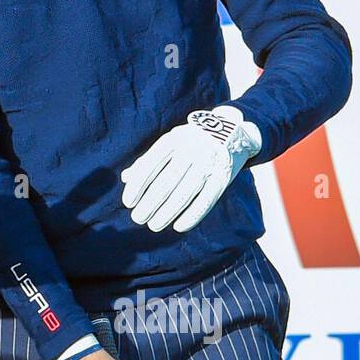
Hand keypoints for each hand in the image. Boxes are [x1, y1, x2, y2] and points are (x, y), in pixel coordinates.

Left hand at [121, 105, 260, 233]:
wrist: (234, 132)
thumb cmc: (192, 141)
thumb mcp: (171, 142)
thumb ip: (149, 158)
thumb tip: (125, 178)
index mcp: (173, 139)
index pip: (150, 164)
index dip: (137, 185)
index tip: (128, 203)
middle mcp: (191, 149)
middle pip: (166, 181)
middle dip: (149, 203)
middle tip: (138, 218)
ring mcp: (209, 163)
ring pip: (184, 193)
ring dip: (167, 212)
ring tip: (154, 225)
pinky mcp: (224, 177)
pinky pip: (206, 200)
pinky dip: (192, 216)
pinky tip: (178, 226)